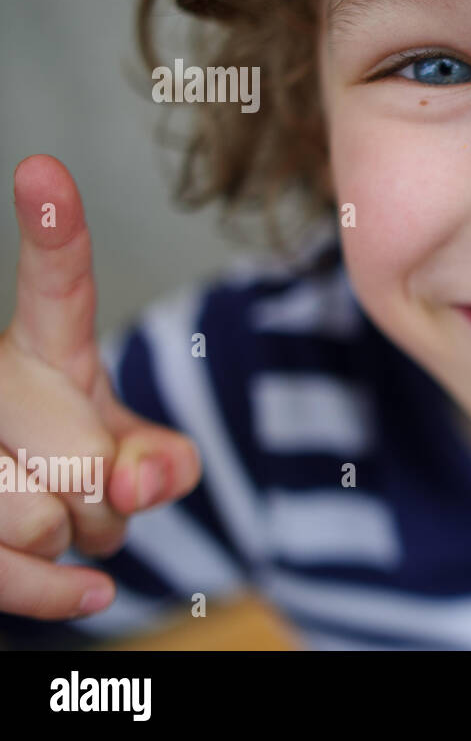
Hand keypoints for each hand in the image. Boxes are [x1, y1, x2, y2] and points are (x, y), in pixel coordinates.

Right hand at [0, 155, 200, 619]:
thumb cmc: (78, 463)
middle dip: (111, 494)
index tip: (45, 170)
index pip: (57, 289)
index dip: (54, 231)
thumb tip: (144, 479)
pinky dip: (56, 593)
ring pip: (39, 518)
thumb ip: (162, 457)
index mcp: (41, 350)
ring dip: (79, 541)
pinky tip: (88, 593)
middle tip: (90, 486)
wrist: (19, 511)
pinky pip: (10, 576)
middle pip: (78, 454)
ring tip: (59, 517)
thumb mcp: (133, 449)